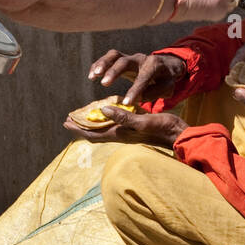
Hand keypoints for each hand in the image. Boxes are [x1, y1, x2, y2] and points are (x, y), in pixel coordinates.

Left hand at [63, 107, 188, 147]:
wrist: (178, 135)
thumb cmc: (163, 128)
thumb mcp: (143, 120)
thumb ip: (123, 117)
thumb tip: (102, 110)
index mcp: (120, 134)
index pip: (93, 134)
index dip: (78, 129)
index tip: (66, 122)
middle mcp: (121, 135)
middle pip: (95, 133)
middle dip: (81, 127)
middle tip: (69, 119)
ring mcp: (128, 132)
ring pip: (104, 129)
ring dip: (91, 124)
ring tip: (82, 116)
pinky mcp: (134, 128)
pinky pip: (114, 125)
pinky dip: (105, 119)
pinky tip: (107, 112)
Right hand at [88, 50, 186, 106]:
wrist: (166, 66)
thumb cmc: (166, 80)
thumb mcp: (168, 87)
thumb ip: (155, 92)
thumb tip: (138, 98)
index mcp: (154, 65)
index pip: (144, 77)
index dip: (135, 89)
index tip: (126, 103)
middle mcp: (140, 58)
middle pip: (125, 61)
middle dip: (114, 72)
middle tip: (105, 84)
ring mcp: (130, 57)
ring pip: (114, 55)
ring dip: (102, 64)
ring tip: (93, 76)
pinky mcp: (122, 59)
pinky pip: (108, 58)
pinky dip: (99, 64)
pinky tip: (91, 75)